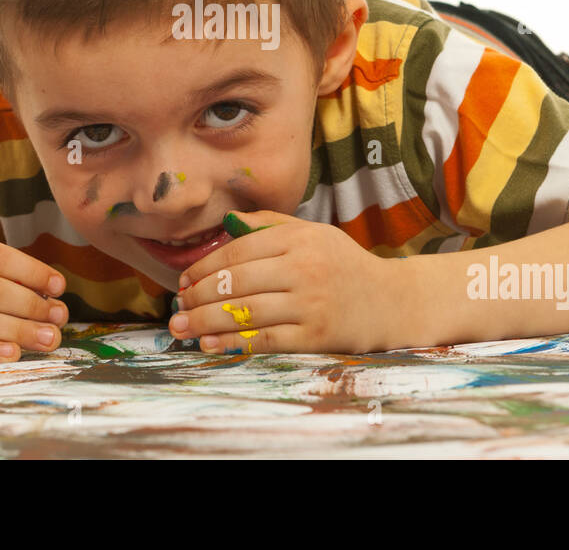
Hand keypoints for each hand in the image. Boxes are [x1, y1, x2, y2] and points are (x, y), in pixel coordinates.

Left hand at [171, 209, 395, 353]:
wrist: (392, 301)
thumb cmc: (343, 265)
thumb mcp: (312, 233)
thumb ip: (269, 224)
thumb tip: (226, 224)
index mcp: (299, 239)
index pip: (238, 251)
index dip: (204, 267)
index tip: (184, 280)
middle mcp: (304, 269)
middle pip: (237, 282)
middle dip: (199, 296)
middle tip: (176, 308)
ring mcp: (311, 304)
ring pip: (246, 312)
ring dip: (206, 321)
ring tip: (182, 328)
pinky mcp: (316, 336)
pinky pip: (265, 339)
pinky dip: (232, 343)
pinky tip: (209, 344)